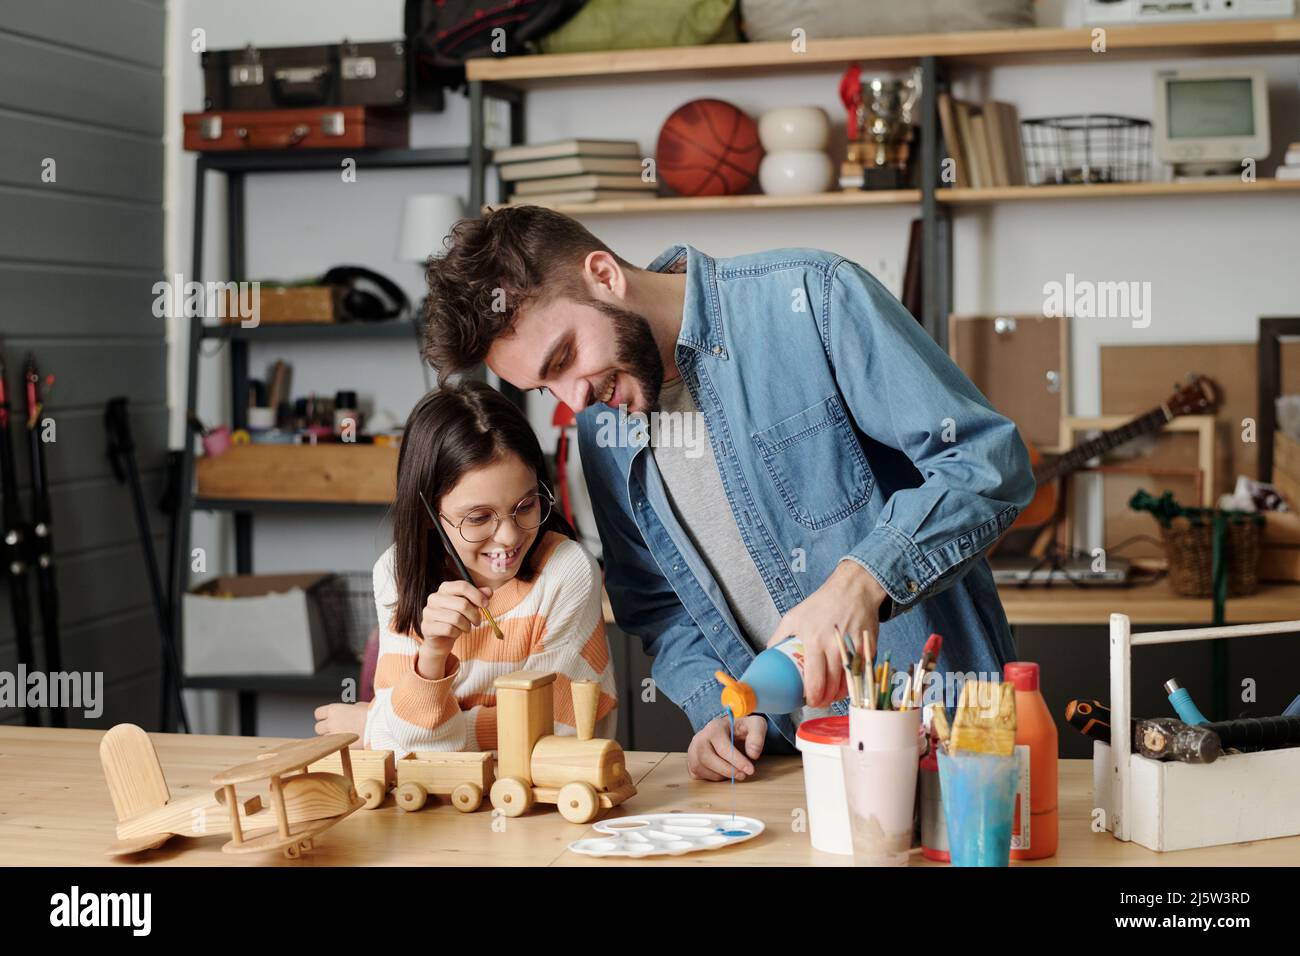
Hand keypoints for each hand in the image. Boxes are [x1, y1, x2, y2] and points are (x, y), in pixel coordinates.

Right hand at [418, 580, 491, 677]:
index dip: (477, 595)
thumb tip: (488, 591)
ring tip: (466, 628)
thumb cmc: (456, 619)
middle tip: (478, 621)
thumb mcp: (469, 606)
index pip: (463, 586)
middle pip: (462, 603)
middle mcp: (434, 598)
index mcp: (444, 588)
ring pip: (456, 618)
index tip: (486, 604)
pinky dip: (457, 633)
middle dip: (474, 615)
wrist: (440, 639)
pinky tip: (456, 633)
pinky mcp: (427, 627)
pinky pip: (449, 629)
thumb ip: (478, 597)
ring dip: (466, 626)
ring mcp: (428, 612)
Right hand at [687, 714, 766, 781]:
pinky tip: (722, 771)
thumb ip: (757, 737)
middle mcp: (699, 738)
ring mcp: (693, 750)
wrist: (730, 731)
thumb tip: (753, 754)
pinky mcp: (691, 762)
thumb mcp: (755, 726)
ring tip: (733, 770)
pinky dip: (712, 777)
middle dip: (728, 770)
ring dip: (720, 775)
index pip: (723, 748)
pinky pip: (698, 775)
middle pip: (708, 759)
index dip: (737, 761)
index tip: (750, 770)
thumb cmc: (741, 729)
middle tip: (743, 775)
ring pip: (702, 769)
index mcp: (714, 727)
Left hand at [766, 560, 885, 707]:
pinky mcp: (868, 649)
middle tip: (819, 702)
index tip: (809, 701)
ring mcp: (854, 649)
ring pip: (848, 684)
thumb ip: (779, 637)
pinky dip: (853, 681)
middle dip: (825, 700)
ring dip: (840, 695)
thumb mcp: (793, 617)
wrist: (853, 590)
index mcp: (814, 641)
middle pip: (832, 687)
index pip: (814, 680)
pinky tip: (845, 683)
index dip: (813, 697)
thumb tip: (768, 656)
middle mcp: (835, 647)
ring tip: (832, 696)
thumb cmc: (821, 603)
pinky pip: (861, 673)